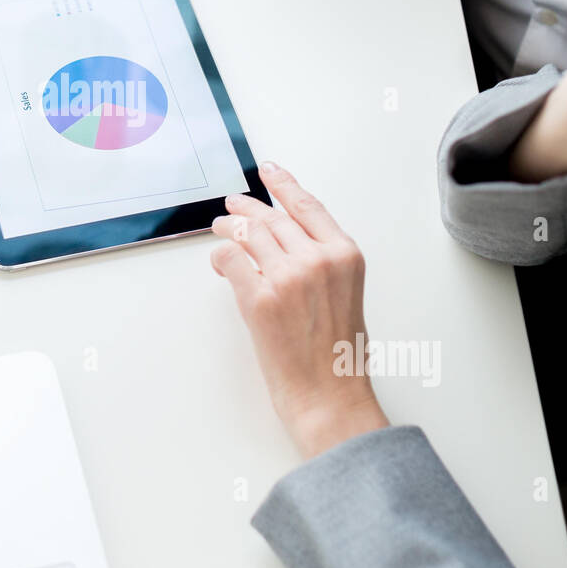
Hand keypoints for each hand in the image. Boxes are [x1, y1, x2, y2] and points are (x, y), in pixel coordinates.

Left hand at [210, 163, 388, 460]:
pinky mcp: (259, 298)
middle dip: (247, 210)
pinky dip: (221, 257)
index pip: (308, 206)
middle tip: (232, 207)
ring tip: (220, 230)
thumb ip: (323, 262)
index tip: (270, 172)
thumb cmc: (338, 355)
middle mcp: (318, 259)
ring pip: (248, 234)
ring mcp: (287, 277)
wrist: (329, 395)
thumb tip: (285, 240)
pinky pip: (230, 260)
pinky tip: (219, 262)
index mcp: (345, 255)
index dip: (284, 185)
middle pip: (273, 218)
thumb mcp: (347, 295)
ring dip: (229, 230)